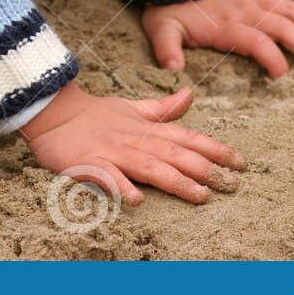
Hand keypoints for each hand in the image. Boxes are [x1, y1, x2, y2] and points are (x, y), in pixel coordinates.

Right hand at [18, 80, 243, 205]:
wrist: (53, 112)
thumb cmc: (95, 115)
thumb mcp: (132, 107)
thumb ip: (162, 108)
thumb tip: (190, 94)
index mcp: (147, 128)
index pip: (187, 137)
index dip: (215, 149)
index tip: (241, 163)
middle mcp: (135, 140)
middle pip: (176, 154)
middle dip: (206, 169)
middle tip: (232, 184)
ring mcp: (113, 152)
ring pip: (150, 167)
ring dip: (176, 181)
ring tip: (200, 196)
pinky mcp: (89, 163)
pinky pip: (107, 177)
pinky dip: (122, 187)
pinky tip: (137, 200)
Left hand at [141, 0, 293, 76]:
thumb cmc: (166, 5)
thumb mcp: (161, 30)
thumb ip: (168, 50)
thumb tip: (173, 70)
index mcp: (228, 26)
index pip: (258, 44)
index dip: (273, 59)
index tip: (282, 75)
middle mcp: (246, 10)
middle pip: (283, 28)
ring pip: (289, 9)